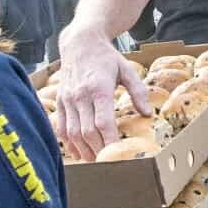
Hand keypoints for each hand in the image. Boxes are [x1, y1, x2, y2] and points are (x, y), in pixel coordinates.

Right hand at [54, 24, 147, 161]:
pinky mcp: (60, 101)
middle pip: (87, 131)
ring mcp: (68, 99)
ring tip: (94, 161)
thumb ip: (138, 92)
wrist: (80, 43)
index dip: (109, 140)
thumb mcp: (127, 70)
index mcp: (99, 88)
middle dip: (98, 150)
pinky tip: (77, 152)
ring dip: (83, 150)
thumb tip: (148, 114)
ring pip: (73, 133)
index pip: (103, 122)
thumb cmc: (106, 58)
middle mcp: (80, 95)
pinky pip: (61, 127)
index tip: (117, 153)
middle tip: (108, 164)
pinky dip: (68, 143)